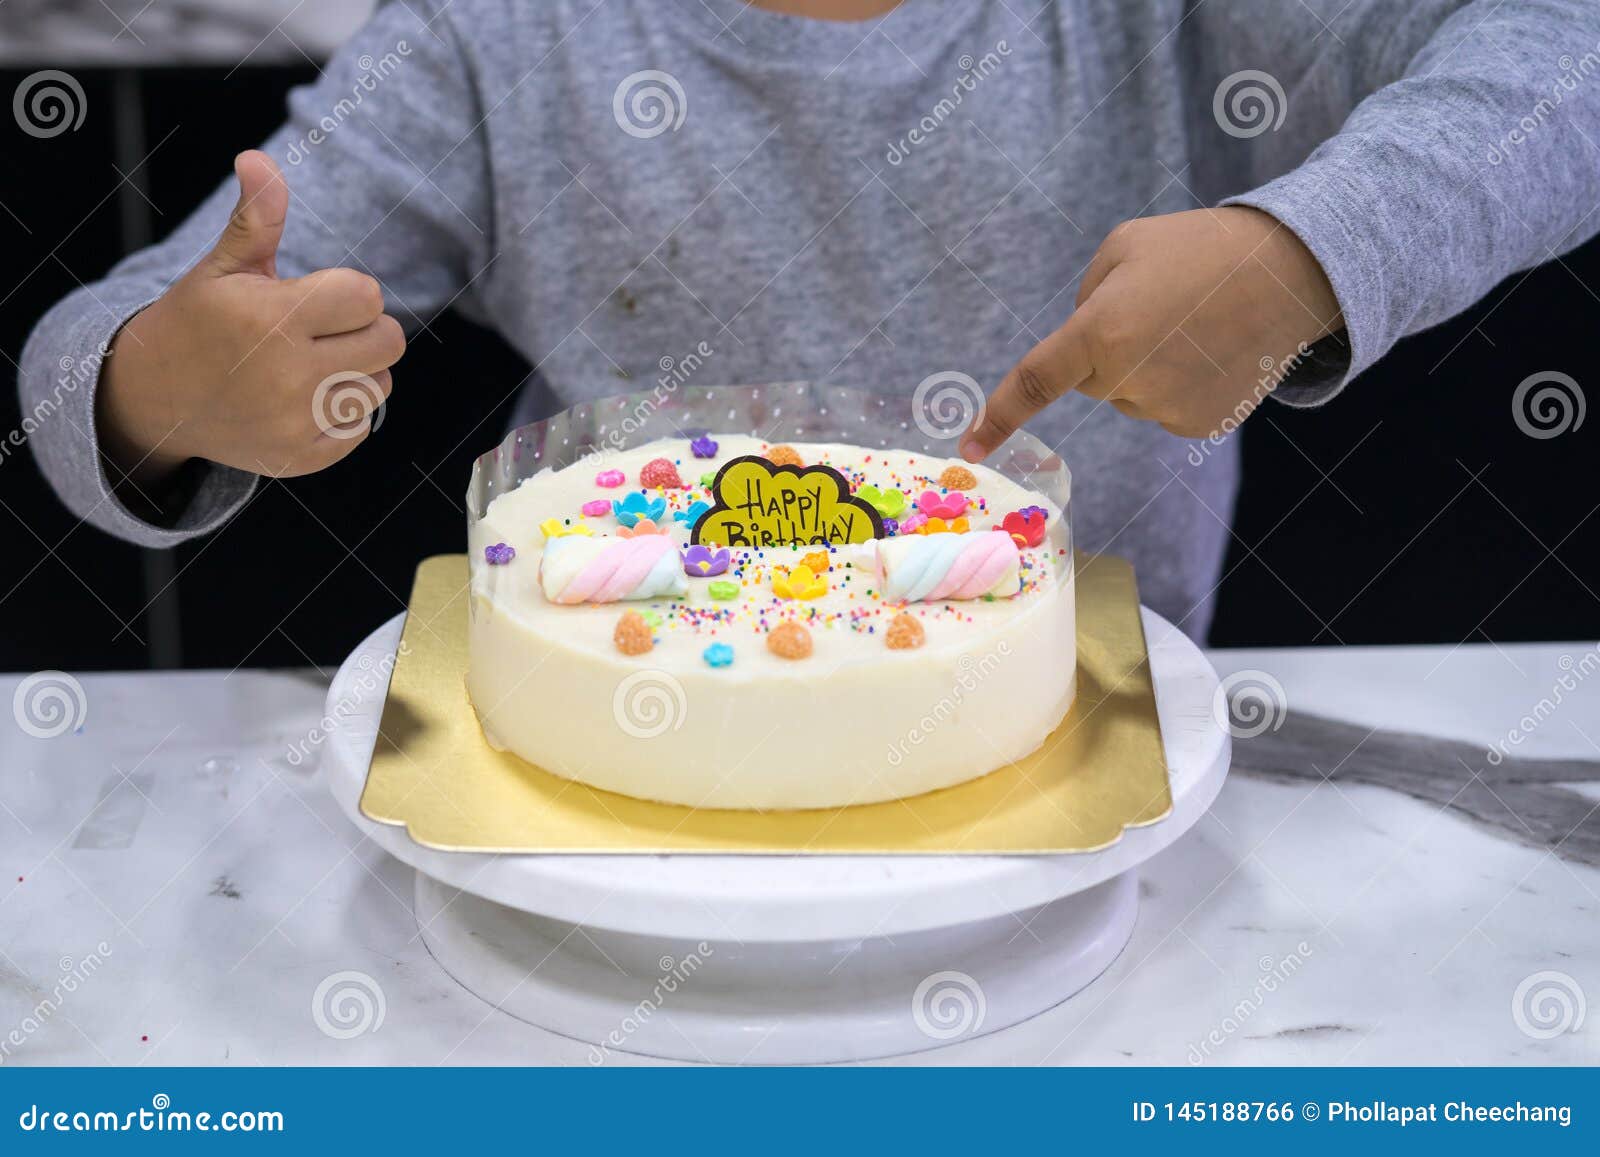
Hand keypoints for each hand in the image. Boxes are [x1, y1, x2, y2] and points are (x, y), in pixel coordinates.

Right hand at [97, 150, 404, 488]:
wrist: (155, 398)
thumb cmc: (201, 319)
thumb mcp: (223, 268)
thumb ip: (255, 218)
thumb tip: (258, 159)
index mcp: (272, 319)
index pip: (368, 297)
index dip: (351, 291)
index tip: (319, 296)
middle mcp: (286, 375)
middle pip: (389, 343)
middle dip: (364, 328)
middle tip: (325, 328)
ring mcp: (294, 423)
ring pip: (381, 385)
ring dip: (358, 370)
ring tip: (312, 362)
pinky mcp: (299, 458)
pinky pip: (360, 426)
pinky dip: (342, 411)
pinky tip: (304, 398)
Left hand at [960, 207, 1342, 456]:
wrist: (1291, 272)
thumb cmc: (1199, 249)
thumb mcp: (1123, 248)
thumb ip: (1087, 299)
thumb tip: (1079, 349)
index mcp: (1102, 332)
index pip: (1035, 381)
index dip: (1000, 415)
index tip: (972, 446)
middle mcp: (1130, 380)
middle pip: (1090, 379)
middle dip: (1108, 349)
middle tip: (1160, 307)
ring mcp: (1165, 409)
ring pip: (1128, 396)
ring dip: (1146, 366)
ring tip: (1194, 324)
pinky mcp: (1196, 425)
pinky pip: (1162, 408)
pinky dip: (1178, 384)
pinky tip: (1211, 351)